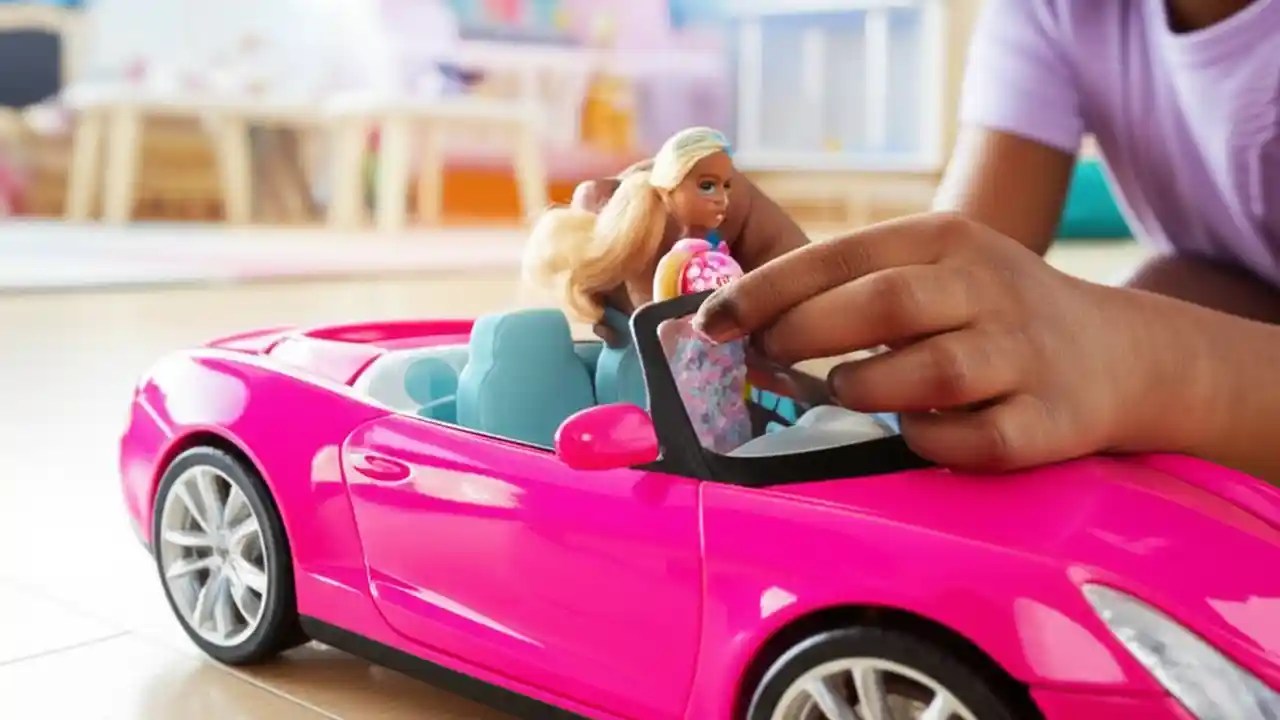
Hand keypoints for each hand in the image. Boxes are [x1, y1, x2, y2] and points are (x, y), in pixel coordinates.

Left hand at [693, 212, 1186, 471]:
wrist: (1116, 353)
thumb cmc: (990, 311)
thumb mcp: (936, 267)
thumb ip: (854, 285)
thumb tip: (741, 318)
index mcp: (947, 240)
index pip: (842, 256)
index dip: (768, 289)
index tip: (712, 319)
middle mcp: (989, 287)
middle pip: (882, 305)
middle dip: (804, 332)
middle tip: (764, 356)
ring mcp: (1024, 353)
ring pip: (930, 372)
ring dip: (865, 388)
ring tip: (843, 390)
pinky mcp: (1051, 420)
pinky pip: (976, 439)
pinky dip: (930, 440)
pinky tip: (912, 430)